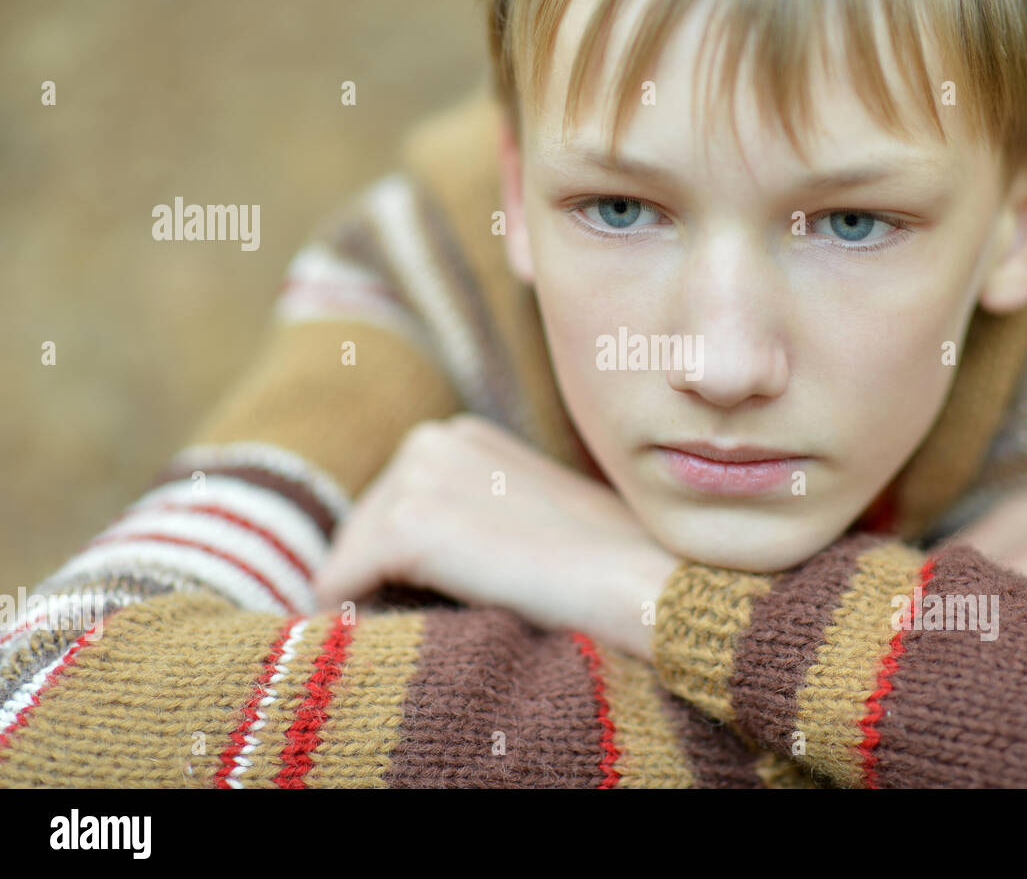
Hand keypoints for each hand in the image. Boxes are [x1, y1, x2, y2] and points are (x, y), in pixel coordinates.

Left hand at [314, 413, 680, 657]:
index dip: (403, 569)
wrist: (645, 582)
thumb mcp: (530, 517)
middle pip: (359, 534)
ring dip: (378, 602)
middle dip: (382, 583)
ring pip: (347, 563)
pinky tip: (415, 633)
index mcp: (461, 435)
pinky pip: (340, 586)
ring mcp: (418, 478)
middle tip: (446, 620)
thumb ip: (476, 516)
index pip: (388, 512)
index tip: (445, 602)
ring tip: (445, 624)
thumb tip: (434, 562)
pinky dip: (362, 619)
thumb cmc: (606, 563)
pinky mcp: (409, 525)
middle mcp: (432, 440)